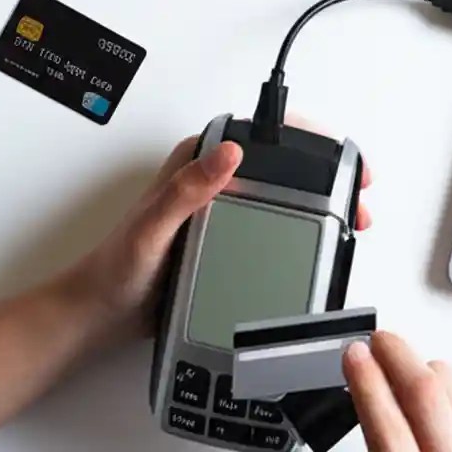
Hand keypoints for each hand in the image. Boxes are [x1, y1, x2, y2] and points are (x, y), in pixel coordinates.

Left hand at [0, 131, 371, 450]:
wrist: (99, 318)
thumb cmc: (113, 271)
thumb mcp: (153, 226)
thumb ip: (187, 188)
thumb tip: (228, 152)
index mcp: (191, 167)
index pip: (251, 132)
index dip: (296, 135)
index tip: (327, 148)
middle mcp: (208, 185)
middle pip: (275, 164)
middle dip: (319, 171)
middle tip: (352, 190)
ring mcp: (218, 215)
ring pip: (277, 195)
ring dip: (314, 203)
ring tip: (346, 217)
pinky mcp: (223, 244)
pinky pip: (268, 228)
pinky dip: (296, 231)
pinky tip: (312, 245)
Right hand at [344, 331, 451, 451]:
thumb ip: (383, 445)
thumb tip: (368, 402)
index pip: (387, 425)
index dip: (365, 382)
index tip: (353, 355)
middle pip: (427, 390)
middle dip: (395, 354)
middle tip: (376, 342)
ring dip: (424, 372)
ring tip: (404, 377)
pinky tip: (442, 416)